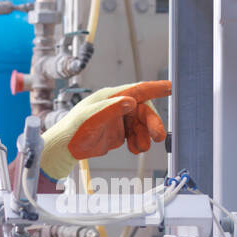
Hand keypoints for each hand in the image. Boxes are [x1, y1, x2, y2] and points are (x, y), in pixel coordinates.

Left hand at [39, 80, 171, 180]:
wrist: (66, 147)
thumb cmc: (74, 129)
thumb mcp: (92, 119)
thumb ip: (111, 110)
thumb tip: (131, 101)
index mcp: (111, 97)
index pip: (138, 90)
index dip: (155, 88)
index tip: (171, 87)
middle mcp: (117, 106)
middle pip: (144, 111)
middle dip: (152, 124)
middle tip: (158, 137)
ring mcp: (119, 119)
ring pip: (142, 125)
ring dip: (144, 136)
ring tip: (138, 148)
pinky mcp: (119, 132)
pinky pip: (136, 135)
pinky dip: (138, 143)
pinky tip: (133, 149)